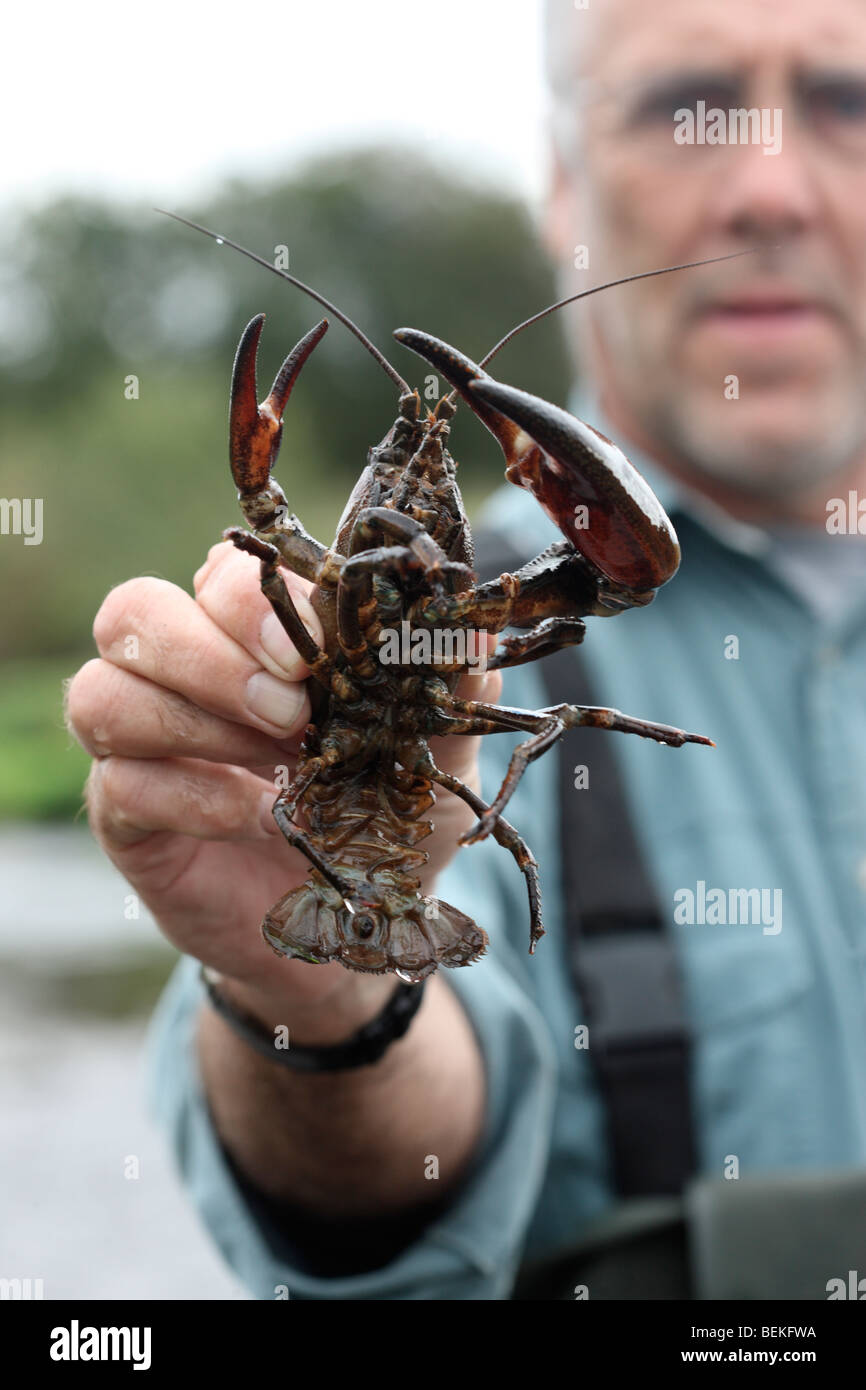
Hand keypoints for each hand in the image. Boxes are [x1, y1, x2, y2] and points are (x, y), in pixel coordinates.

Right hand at [65, 541, 500, 1015]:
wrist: (352, 928)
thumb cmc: (383, 819)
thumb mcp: (433, 757)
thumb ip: (446, 691)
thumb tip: (472, 631)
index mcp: (248, 633)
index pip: (218, 575)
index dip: (253, 602)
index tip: (312, 654)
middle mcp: (177, 673)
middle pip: (131, 612)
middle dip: (209, 653)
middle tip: (289, 708)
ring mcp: (141, 745)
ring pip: (100, 693)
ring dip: (193, 720)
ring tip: (278, 762)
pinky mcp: (126, 818)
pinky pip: (120, 785)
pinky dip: (194, 796)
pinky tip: (256, 818)